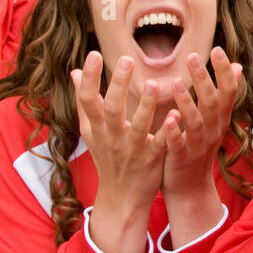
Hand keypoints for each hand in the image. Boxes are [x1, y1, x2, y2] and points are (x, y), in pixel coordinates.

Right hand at [71, 52, 172, 252]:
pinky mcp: (151, 160)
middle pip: (111, 109)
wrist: (120, 199)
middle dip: (118, 85)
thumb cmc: (107, 158)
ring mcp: (131, 149)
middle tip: (127, 59)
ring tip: (153, 84)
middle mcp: (111, 137)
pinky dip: (167, 131)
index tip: (93, 54)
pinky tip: (177, 115)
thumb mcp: (92, 132)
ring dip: (145, 106)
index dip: (89, 78)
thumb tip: (75, 72)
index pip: (87, 100)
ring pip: (137, 126)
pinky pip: (159, 144)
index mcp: (97, 128)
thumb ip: (85, 102)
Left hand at [160, 49, 241, 246]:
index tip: (217, 49)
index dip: (223, 71)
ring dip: (187, 102)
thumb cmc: (198, 146)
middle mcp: (213, 130)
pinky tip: (168, 118)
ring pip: (196, 122)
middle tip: (192, 56)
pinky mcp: (182, 158)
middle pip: (212, 102)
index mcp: (219, 118)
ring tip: (175, 83)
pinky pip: (179, 144)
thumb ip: (223, 94)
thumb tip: (237, 65)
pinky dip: (175, 131)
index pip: (227, 91)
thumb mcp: (214, 119)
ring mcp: (198, 145)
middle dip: (203, 79)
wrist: (190, 187)